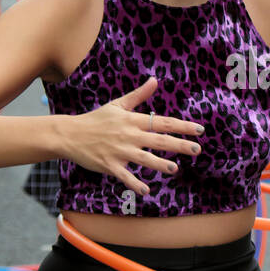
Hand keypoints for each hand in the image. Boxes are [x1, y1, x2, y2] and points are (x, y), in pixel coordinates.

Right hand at [59, 77, 203, 196]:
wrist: (70, 134)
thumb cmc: (96, 119)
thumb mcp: (118, 105)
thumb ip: (139, 95)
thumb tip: (155, 80)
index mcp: (133, 120)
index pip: (163, 122)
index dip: (182, 126)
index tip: (199, 130)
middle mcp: (129, 135)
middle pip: (158, 140)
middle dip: (179, 145)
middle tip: (197, 149)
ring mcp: (119, 151)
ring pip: (143, 158)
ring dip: (159, 164)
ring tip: (174, 169)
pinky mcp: (109, 165)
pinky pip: (124, 176)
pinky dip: (134, 183)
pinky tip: (146, 190)